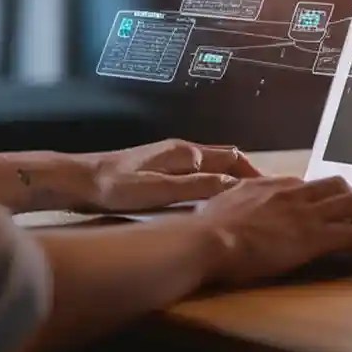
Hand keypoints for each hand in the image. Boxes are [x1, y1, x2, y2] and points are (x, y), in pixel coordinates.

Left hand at [81, 139, 262, 212]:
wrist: (79, 181)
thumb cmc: (117, 188)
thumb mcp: (159, 190)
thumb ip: (196, 187)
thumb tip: (234, 186)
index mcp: (187, 153)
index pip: (233, 158)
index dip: (254, 174)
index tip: (272, 191)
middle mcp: (182, 150)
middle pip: (225, 159)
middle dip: (247, 176)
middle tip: (264, 198)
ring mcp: (170, 158)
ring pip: (212, 166)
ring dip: (231, 180)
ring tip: (245, 201)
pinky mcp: (159, 169)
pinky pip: (198, 173)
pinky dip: (213, 184)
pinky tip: (211, 201)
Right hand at [195, 176, 351, 285]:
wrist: (209, 239)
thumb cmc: (210, 225)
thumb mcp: (226, 198)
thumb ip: (241, 194)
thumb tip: (239, 194)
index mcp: (275, 183)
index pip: (310, 185)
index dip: (324, 198)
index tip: (327, 210)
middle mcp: (295, 191)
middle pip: (338, 187)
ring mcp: (307, 213)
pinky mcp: (315, 236)